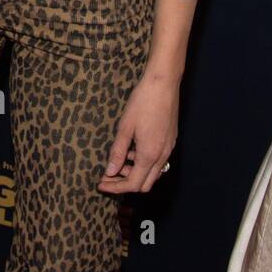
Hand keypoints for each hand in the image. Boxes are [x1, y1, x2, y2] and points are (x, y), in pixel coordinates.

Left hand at [98, 72, 178, 193]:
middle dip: (126, 184)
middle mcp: (162, 156)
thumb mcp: (125, 127)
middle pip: (145, 184)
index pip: (133, 183)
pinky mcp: (170, 140)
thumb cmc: (142, 102)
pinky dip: (144, 163)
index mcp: (149, 154)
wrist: (163, 84)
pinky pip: (158, 161)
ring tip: (119, 160)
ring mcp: (168, 148)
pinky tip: (133, 150)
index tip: (101, 184)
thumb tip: (110, 171)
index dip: (116, 187)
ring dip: (136, 173)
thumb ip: (118, 152)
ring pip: (153, 173)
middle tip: (109, 176)